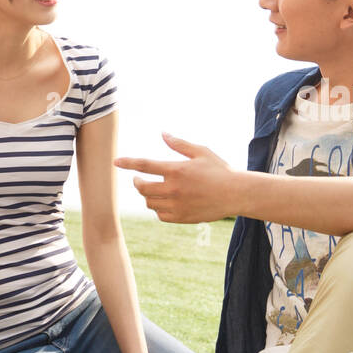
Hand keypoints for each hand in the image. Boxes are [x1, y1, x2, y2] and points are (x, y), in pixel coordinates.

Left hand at [116, 133, 236, 223]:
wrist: (236, 194)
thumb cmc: (219, 170)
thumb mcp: (201, 152)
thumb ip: (179, 144)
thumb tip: (163, 134)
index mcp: (176, 170)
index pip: (144, 165)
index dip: (128, 163)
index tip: (116, 161)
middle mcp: (173, 189)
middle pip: (142, 188)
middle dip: (137, 182)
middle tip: (139, 179)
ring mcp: (176, 205)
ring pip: (149, 202)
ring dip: (147, 196)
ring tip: (152, 190)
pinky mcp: (181, 217)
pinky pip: (160, 215)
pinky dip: (158, 208)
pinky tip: (163, 202)